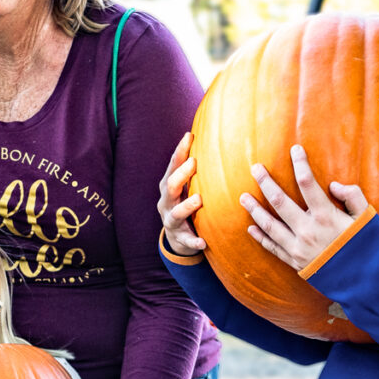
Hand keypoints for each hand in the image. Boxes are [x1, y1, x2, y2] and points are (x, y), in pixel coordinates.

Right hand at [158, 131, 206, 254]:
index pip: (172, 166)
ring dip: (187, 206)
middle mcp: (167, 202)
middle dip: (181, 175)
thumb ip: (194, 168)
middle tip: (194, 163)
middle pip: (170, 186)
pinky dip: (194, 241)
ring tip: (199, 199)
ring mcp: (171, 220)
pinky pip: (187, 240)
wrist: (178, 236)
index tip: (189, 136)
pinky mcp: (180, 238)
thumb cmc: (186, 202)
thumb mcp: (186, 186)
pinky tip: (203, 243)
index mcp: (169, 186)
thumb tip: (212, 137)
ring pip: (176, 213)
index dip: (179, 151)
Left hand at [242, 144, 368, 269]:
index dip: (300, 164)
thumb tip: (333, 185)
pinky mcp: (295, 262)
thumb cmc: (367, 248)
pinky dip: (261, 238)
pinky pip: (273, 248)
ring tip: (243, 197)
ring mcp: (299, 248)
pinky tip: (251, 228)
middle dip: (266, 183)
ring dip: (255, 210)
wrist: (364, 284)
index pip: (308, 184)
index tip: (295, 149)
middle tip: (255, 168)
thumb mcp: (368, 219)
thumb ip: (354, 197)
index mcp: (326, 216)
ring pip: (270, 225)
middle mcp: (308, 230)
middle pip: (280, 202)